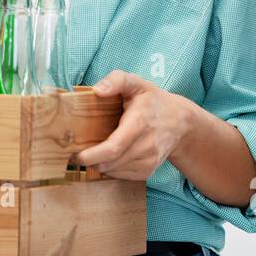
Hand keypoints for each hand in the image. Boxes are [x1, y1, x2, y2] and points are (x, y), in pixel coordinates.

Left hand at [77, 70, 197, 180]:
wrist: (180, 123)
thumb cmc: (153, 101)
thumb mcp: (136, 83)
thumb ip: (116, 80)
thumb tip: (97, 90)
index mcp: (140, 123)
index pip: (114, 147)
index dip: (92, 155)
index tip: (76, 154)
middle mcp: (146, 146)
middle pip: (111, 162)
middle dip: (89, 160)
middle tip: (75, 153)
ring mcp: (149, 161)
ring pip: (114, 171)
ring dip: (98, 165)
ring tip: (92, 152)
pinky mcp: (148, 171)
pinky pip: (121, 176)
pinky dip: (109, 169)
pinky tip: (108, 157)